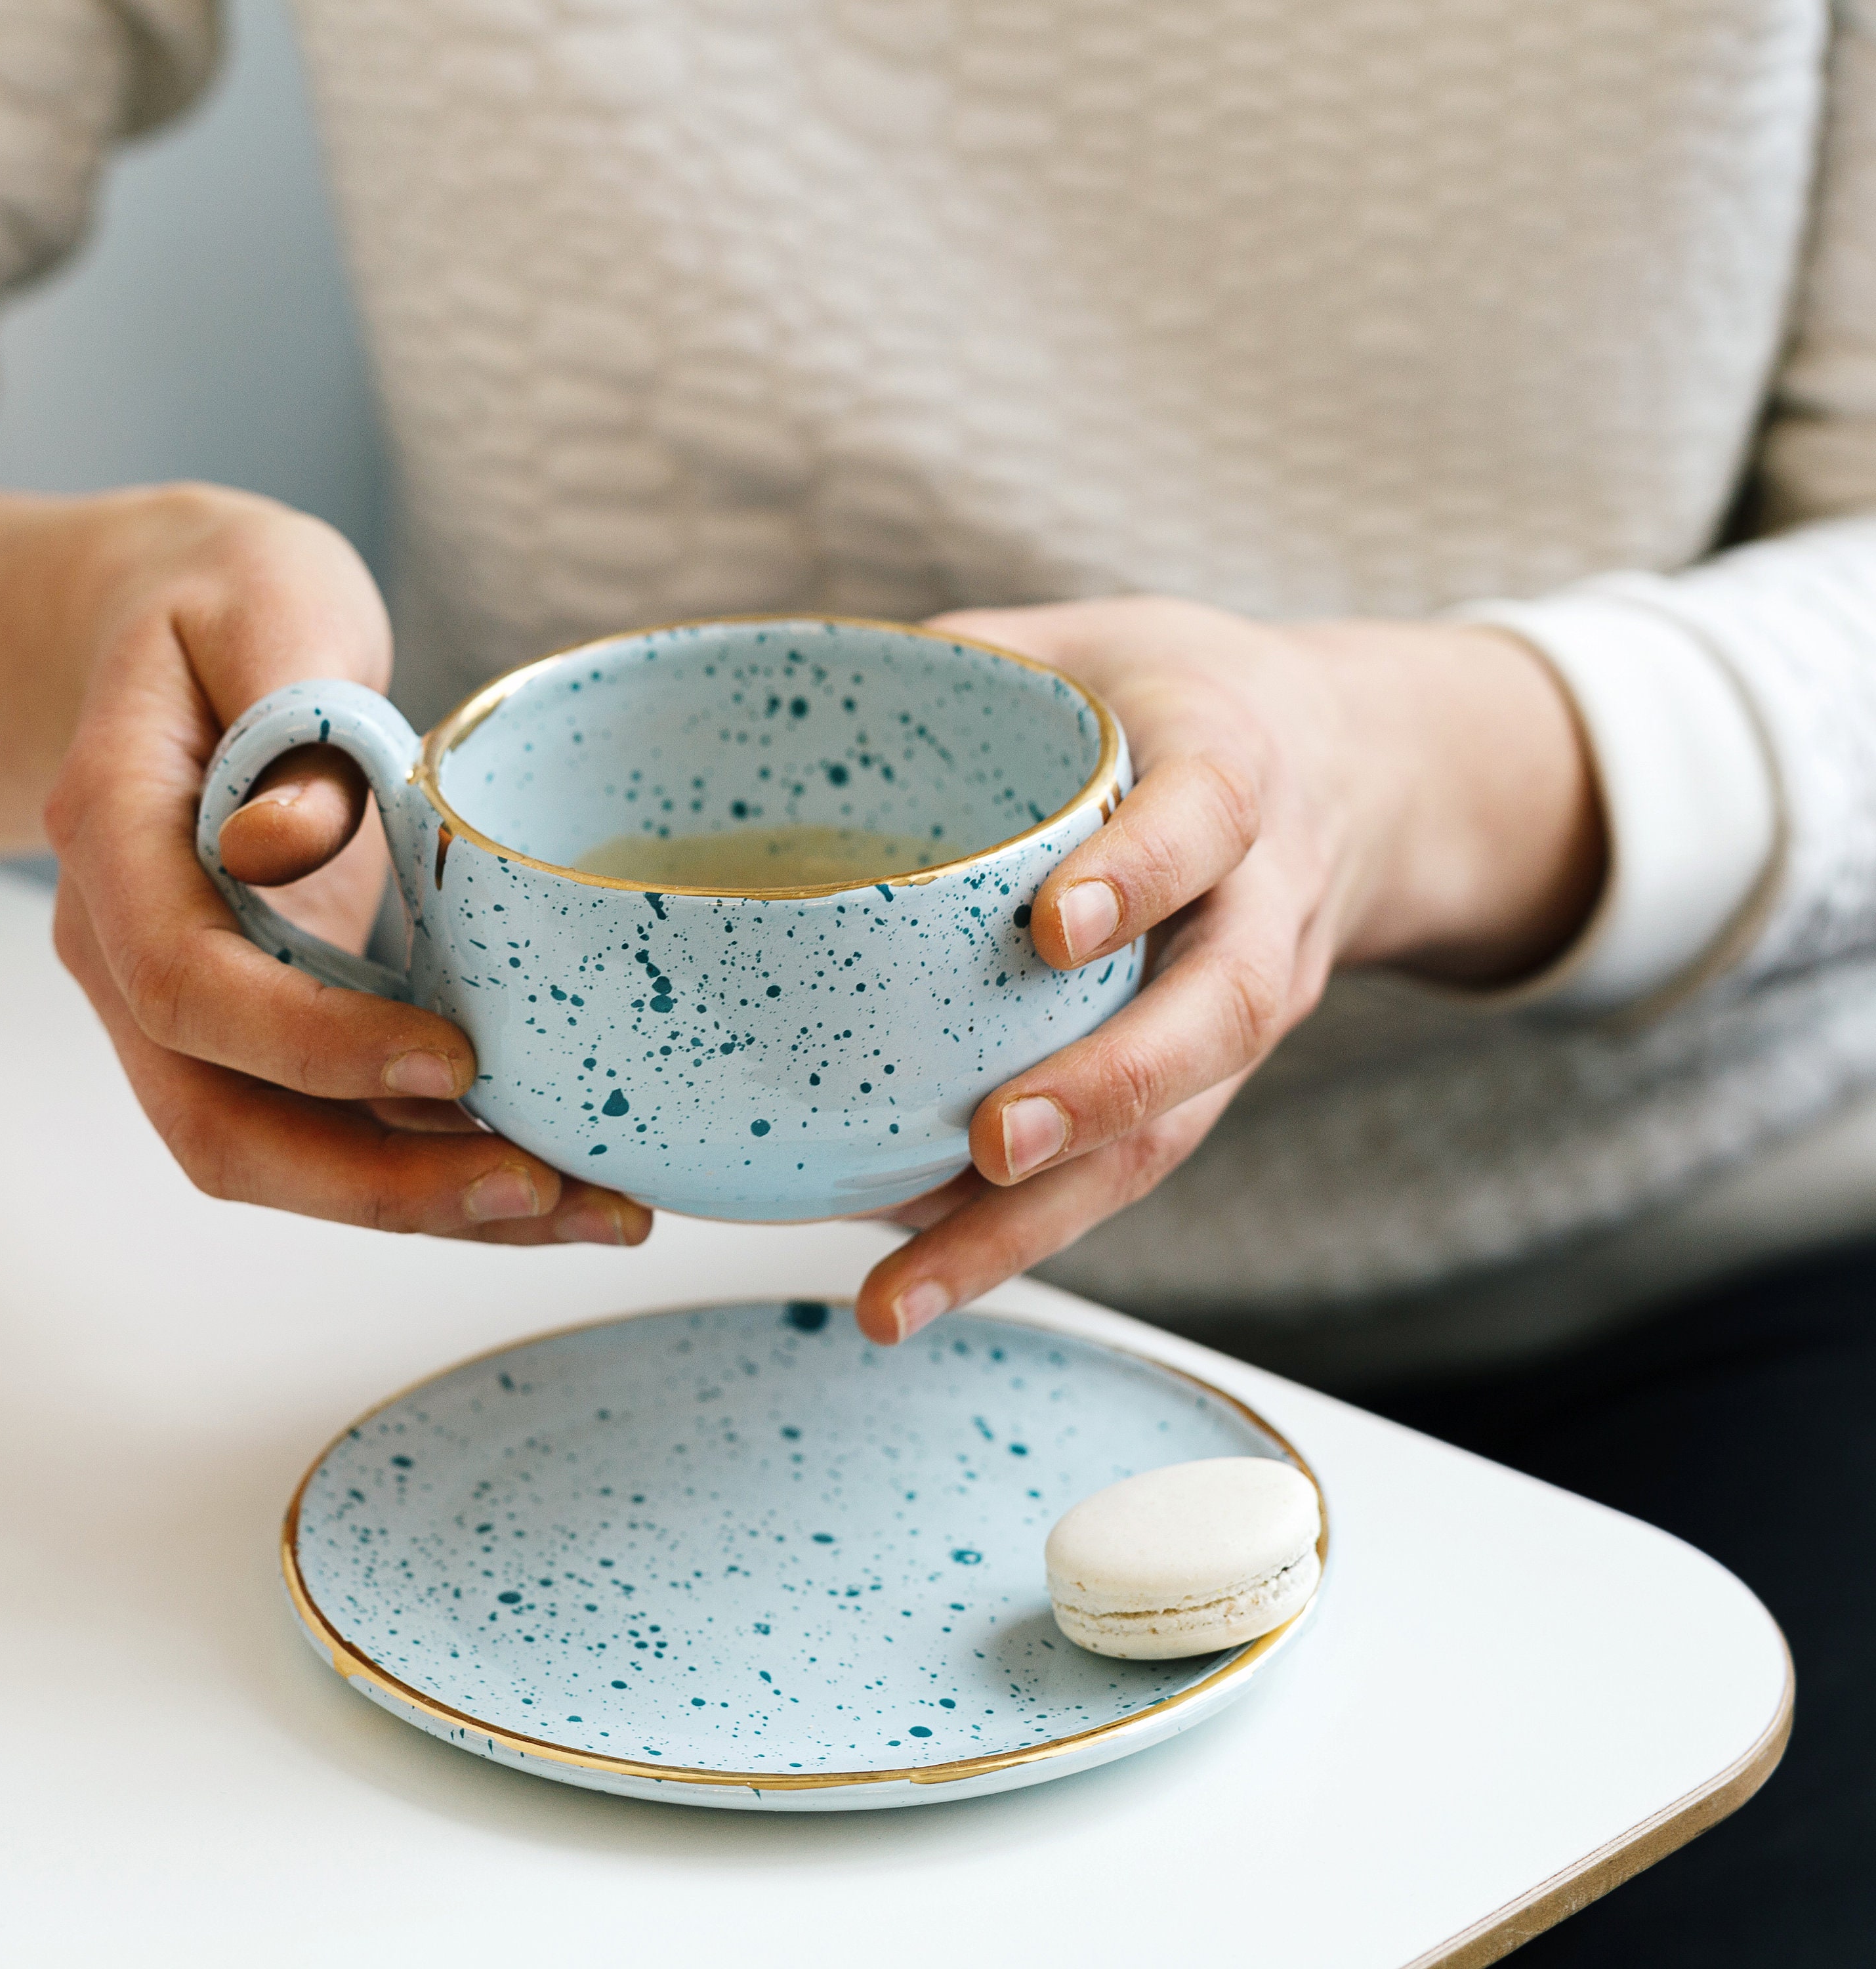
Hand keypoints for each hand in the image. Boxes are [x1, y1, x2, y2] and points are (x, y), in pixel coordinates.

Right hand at [0, 477, 651, 1244]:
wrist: (184, 643)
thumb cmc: (230, 607)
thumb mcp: (263, 601)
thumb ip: (283, 713)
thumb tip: (281, 841)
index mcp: (116, 838)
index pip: (180, 982)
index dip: (306, 1044)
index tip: (451, 1058)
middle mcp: (137, 950)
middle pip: (226, 1125)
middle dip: (385, 1186)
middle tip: (548, 1191)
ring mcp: (201, 1008)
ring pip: (291, 1155)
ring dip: (438, 1204)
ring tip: (595, 1209)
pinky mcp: (275, 1028)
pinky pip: (346, 1126)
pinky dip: (450, 1160)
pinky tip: (566, 1172)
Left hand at [853, 596, 1602, 1342]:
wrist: (1342, 771)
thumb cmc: (1176, 702)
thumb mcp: (1091, 647)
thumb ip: (965, 661)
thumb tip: (781, 687)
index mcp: (1236, 768)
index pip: (1207, 820)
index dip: (1143, 875)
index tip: (1056, 928)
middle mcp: (1263, 906)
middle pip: (1217, 1017)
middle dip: (1109, 1090)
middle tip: (993, 1145)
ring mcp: (1244, 1009)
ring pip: (1170, 1133)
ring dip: (1038, 1225)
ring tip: (901, 1296)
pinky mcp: (1207, 1083)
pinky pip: (1129, 1168)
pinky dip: (1022, 1232)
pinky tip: (914, 1272)